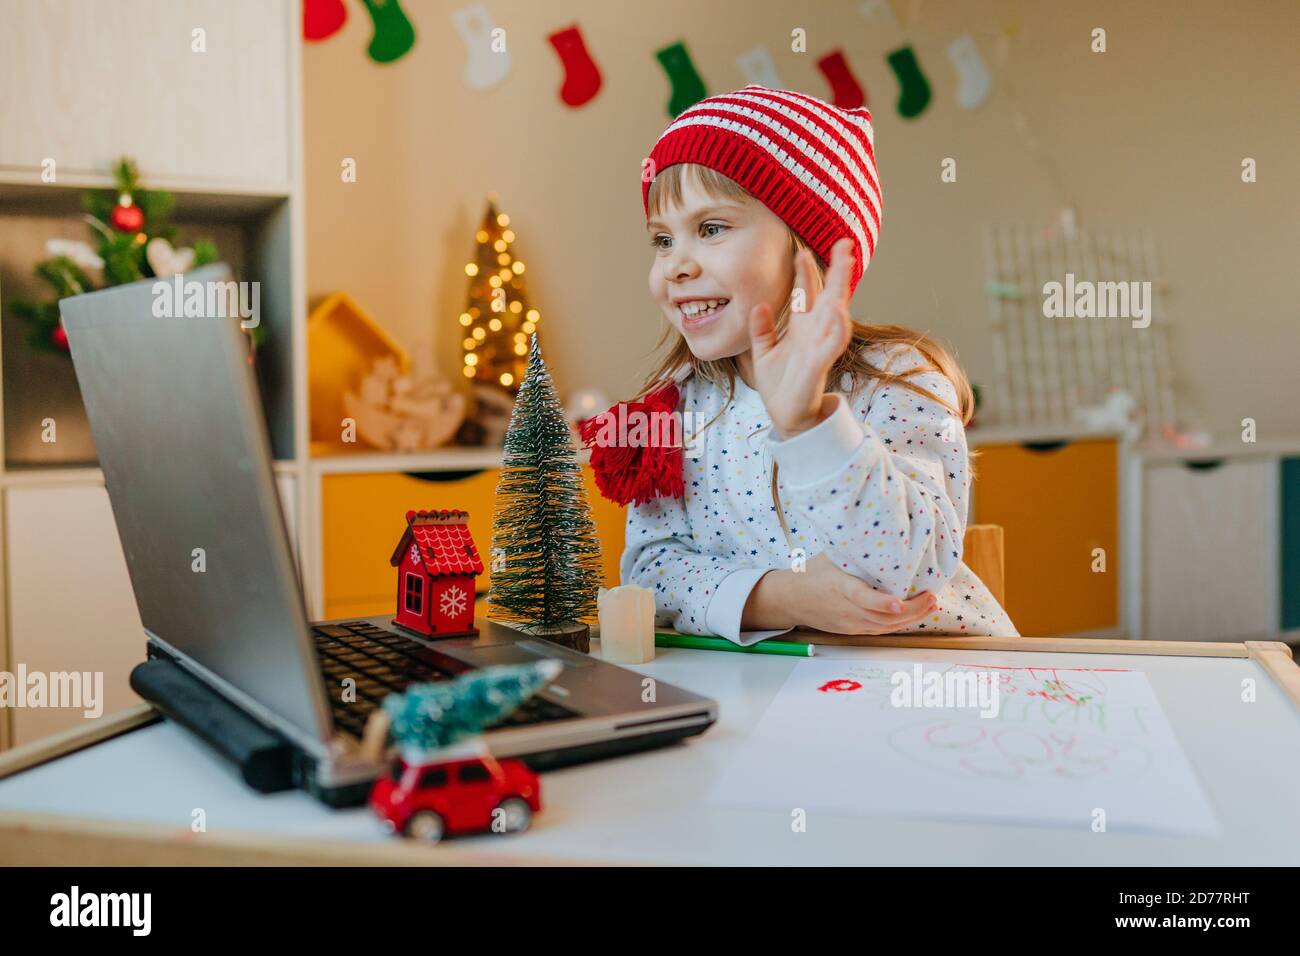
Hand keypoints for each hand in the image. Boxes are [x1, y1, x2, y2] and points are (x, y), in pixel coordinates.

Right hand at [743, 553, 937, 634]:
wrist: (790, 599)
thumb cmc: (812, 573)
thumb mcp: (831, 558)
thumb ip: (856, 553)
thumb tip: (885, 535)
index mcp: (838, 587)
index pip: (862, 598)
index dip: (882, 603)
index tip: (899, 602)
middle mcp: (845, 609)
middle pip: (881, 618)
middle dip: (911, 610)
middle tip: (931, 597)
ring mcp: (849, 623)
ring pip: (885, 627)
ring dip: (911, 618)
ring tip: (931, 604)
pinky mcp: (852, 631)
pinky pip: (880, 630)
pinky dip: (900, 623)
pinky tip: (916, 613)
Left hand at [747, 238, 855, 436]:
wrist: (787, 416)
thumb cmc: (780, 385)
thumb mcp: (763, 352)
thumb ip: (762, 329)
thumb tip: (759, 305)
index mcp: (801, 328)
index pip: (805, 293)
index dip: (804, 272)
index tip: (801, 249)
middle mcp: (814, 333)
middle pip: (828, 294)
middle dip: (836, 269)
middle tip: (844, 243)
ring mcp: (819, 347)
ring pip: (834, 312)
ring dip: (840, 289)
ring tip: (846, 264)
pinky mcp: (819, 365)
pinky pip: (831, 343)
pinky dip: (836, 327)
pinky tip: (839, 310)